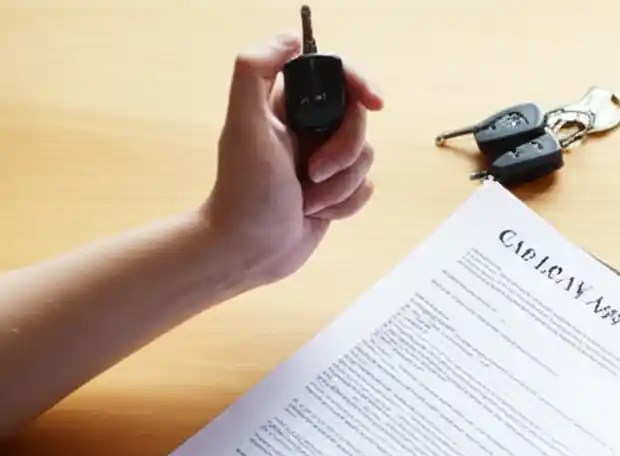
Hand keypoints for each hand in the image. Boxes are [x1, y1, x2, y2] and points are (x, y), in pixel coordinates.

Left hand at [201, 33, 383, 288]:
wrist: (249, 250)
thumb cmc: (244, 192)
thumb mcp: (243, 125)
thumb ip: (255, 70)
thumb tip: (290, 39)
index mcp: (285, 104)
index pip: (334, 75)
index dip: (359, 82)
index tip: (374, 102)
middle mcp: (306, 128)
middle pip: (357, 119)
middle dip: (344, 150)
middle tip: (313, 172)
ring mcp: (323, 159)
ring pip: (365, 156)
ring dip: (341, 184)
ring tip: (308, 200)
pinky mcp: (335, 189)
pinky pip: (365, 186)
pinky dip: (346, 204)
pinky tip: (316, 214)